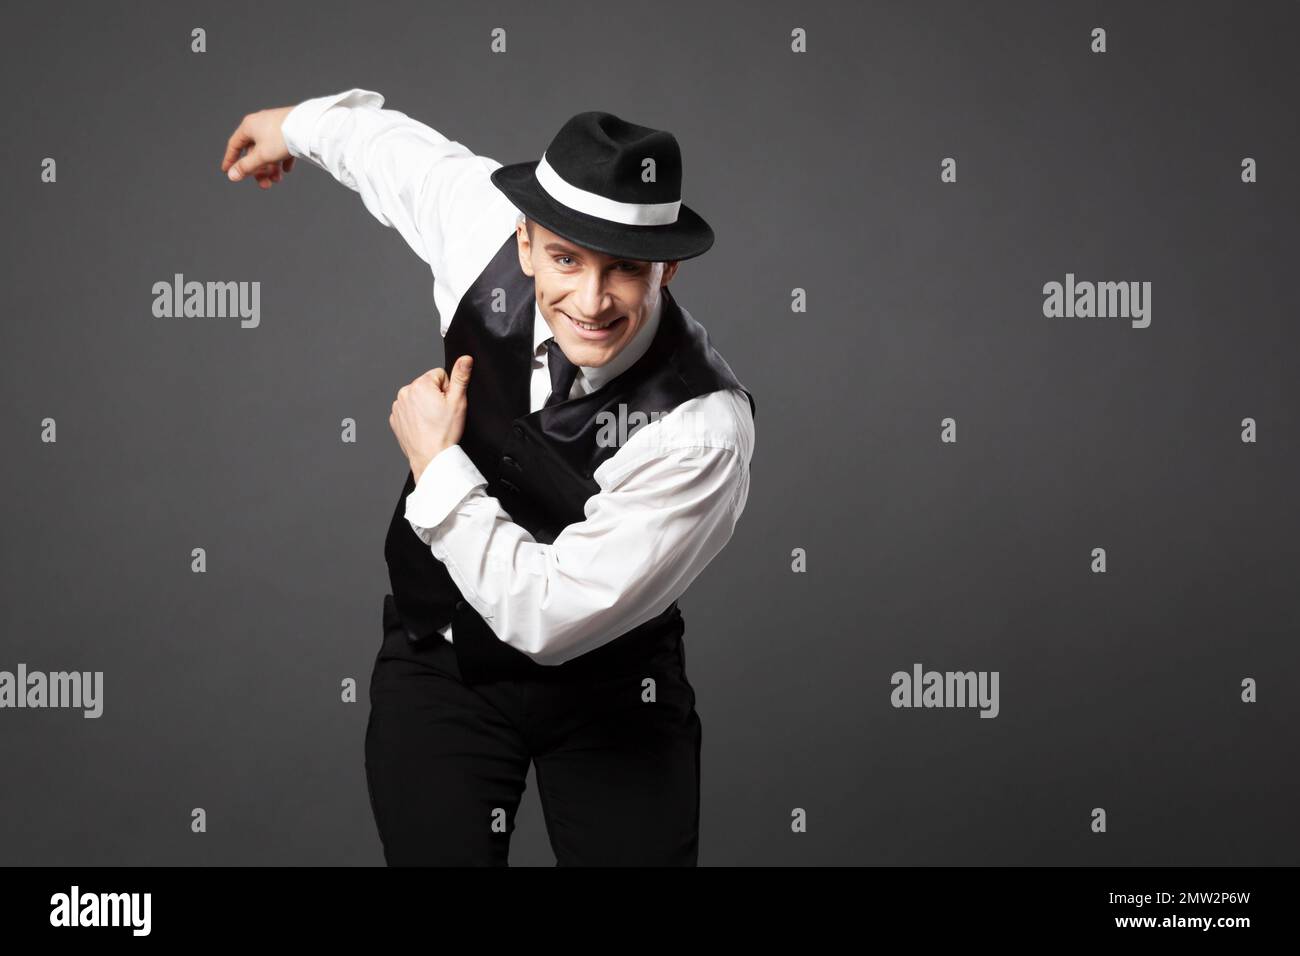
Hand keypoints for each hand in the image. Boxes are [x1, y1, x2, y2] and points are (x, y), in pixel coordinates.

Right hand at [221, 106, 296, 189]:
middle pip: (254, 151)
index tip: (228, 171)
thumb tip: (232, 175)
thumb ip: (246, 167)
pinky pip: (282, 146)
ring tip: (278, 180)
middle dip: (258, 170)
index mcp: (249, 126)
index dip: (231, 159)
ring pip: (268, 150)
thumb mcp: (261, 156)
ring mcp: (275, 125)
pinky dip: (282, 160)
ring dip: (271, 167)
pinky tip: (288, 170)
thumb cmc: (282, 137)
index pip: (235, 145)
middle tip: (265, 185)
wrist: (309, 126)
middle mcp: (260, 123)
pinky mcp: (289, 129)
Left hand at [390, 355, 473, 480]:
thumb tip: (465, 359)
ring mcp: (398, 406)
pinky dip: (416, 416)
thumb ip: (461, 376)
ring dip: (425, 405)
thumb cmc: (444, 433)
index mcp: (420, 385)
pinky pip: (408, 410)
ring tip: (432, 421)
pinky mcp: (395, 418)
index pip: (439, 375)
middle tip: (441, 414)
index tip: (447, 404)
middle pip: (427, 385)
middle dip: (435, 396)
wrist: (431, 457)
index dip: (447, 389)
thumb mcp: (458, 401)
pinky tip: (424, 426)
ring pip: (417, 397)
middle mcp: (405, 392)